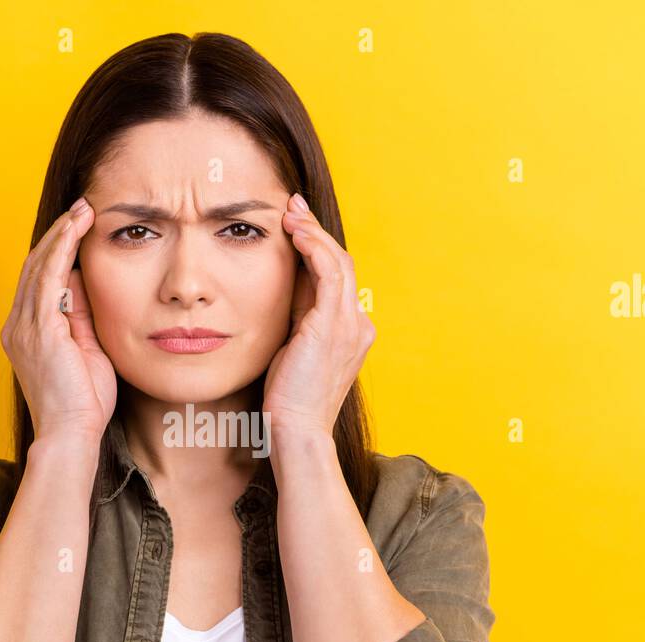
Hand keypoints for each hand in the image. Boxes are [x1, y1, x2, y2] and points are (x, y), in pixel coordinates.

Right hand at [0, 198, 116, 444]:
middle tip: (83, 208)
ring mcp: (24, 326)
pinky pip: (47, 276)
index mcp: (27, 333)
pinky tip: (77, 228)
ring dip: (62, 233)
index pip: (39, 281)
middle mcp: (18, 326)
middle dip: (59, 234)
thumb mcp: (87, 350)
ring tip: (84, 210)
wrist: (70, 434)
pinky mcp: (38, 328)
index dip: (57, 250)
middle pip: (34, 266)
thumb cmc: (83, 403)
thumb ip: (82, 317)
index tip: (80, 228)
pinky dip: (62, 248)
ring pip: (39, 265)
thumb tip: (86, 283)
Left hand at [263, 193, 375, 439]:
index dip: (317, 249)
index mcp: (351, 331)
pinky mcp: (333, 326)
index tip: (296, 226)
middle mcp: (358, 324)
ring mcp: (350, 325)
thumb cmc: (289, 399)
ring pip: (338, 263)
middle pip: (342, 264)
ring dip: (313, 233)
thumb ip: (297, 317)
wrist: (298, 430)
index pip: (337, 279)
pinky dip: (314, 248)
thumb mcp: (294, 348)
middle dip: (316, 232)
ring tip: (291, 213)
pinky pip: (329, 274)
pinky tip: (296, 234)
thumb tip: (286, 284)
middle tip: (292, 207)